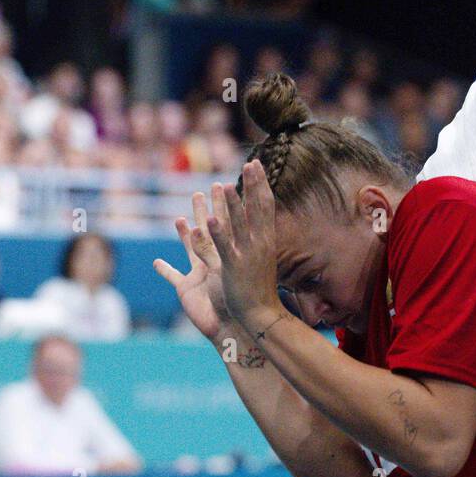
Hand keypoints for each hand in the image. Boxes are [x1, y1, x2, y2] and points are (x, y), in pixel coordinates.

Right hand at [153, 191, 229, 343]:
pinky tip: (155, 262)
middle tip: (200, 193)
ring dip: (185, 234)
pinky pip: (173, 277)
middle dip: (204, 213)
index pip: (225, 224)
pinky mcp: (186, 289)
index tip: (223, 186)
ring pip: (190, 249)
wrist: (230, 327)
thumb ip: (222, 248)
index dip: (223, 206)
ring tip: (179, 219)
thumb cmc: (238, 299)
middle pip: (208, 231)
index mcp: (228, 254)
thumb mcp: (229, 268)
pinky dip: (164, 270)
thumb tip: (221, 221)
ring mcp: (199, 274)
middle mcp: (214, 261)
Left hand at [204, 161, 283, 333]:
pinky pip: (224, 248)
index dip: (260, 184)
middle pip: (256, 209)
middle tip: (250, 163)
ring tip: (226, 186)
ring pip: (239, 226)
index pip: (265, 205)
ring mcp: (247, 255)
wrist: (261, 314)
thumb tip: (257, 220)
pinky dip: (218, 234)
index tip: (256, 164)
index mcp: (265, 239)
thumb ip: (257, 236)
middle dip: (253, 185)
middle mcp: (260, 243)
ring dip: (233, 206)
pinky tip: (210, 220)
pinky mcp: (233, 268)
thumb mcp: (261, 256)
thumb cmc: (258, 286)